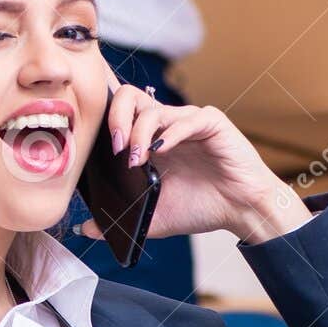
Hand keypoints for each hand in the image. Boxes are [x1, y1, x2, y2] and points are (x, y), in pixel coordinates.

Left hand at [76, 74, 310, 244]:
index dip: (104, 115)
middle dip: (116, 117)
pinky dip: (170, 133)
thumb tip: (85, 229)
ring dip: (139, 132)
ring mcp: (188, 121)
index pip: (120, 112)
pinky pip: (186, 119)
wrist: (242, 211)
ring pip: (154, 108)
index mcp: (150, 140)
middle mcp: (166, 125)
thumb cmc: (202, 208)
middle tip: (116, 148)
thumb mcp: (154, 217)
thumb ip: (122, 219)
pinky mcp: (211, 122)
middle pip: (131, 97)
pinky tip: (161, 151)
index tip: (92, 139)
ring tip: (136, 160)